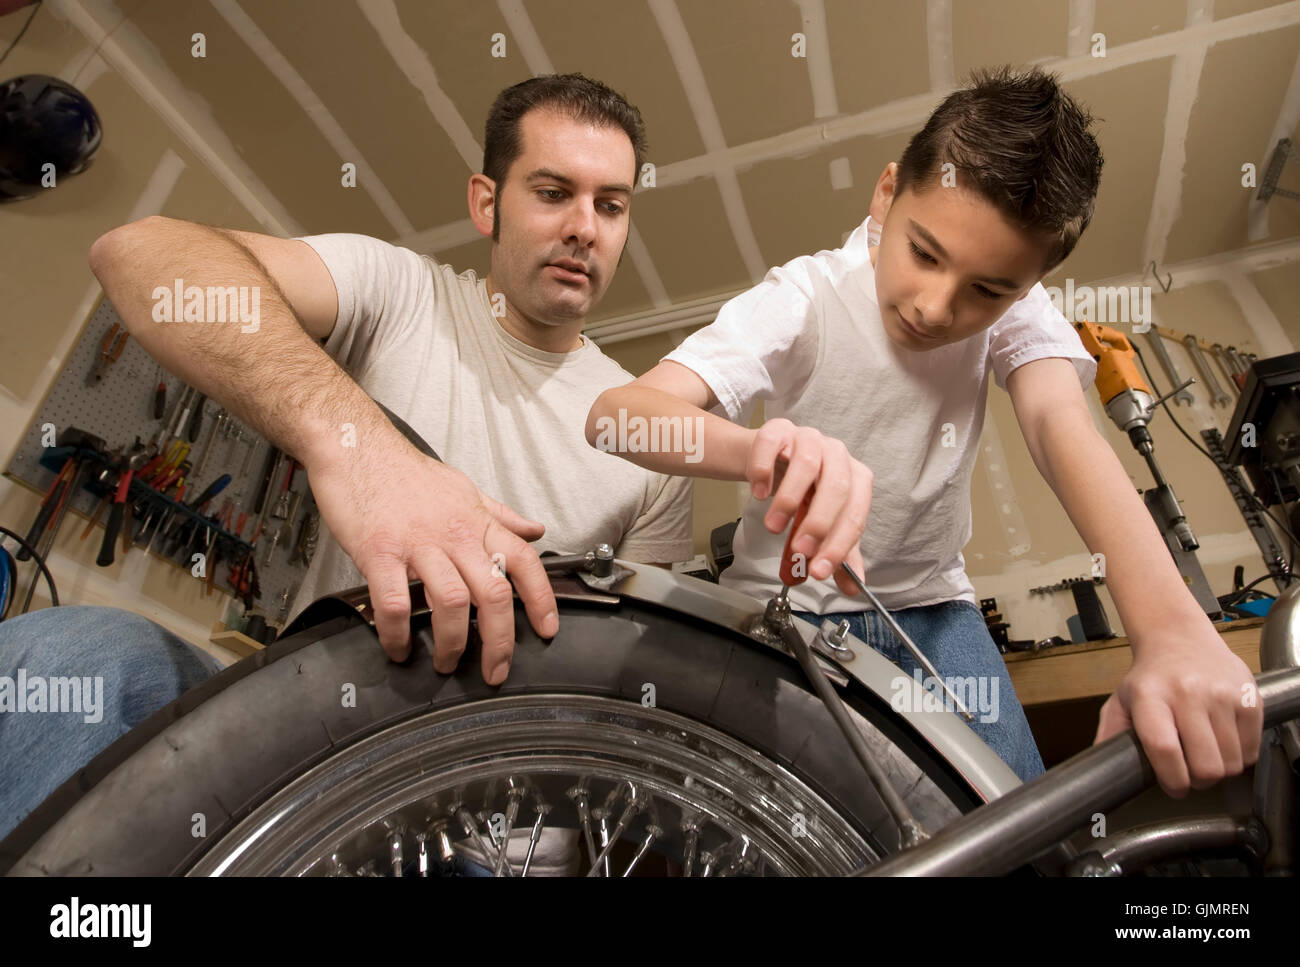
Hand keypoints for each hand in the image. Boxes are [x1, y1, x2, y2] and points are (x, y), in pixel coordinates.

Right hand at [306, 420, 557, 683]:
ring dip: (452, 643)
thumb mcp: (464, 489)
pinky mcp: (379, 552)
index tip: (546, 630)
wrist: (357, 448)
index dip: (542, 599)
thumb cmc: (407, 473)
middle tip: (495, 671)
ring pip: (451, 603)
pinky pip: (395, 602)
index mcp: (476, 522)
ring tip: (446, 663)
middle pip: (493, 593)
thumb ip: (501, 516)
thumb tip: (536, 530)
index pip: (524, 561)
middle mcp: (454, 535)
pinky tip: (398, 647)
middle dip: (499, 640)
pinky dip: (398, 633)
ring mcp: (417, 544)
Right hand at [746, 418, 871, 596]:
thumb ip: (838, 553)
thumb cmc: (804, 492)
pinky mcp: (778, 430)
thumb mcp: (823, 522)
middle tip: (799, 551)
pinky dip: (764, 469)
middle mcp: (837, 454)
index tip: (819, 570)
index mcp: (856, 478)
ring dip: (789, 499)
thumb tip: (853, 587)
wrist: (773, 460)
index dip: (839, 544)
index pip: (856, 512)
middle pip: (837, 486)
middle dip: (819, 523)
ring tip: (774, 527)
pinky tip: (759, 492)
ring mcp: (808, 438)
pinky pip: (772, 444)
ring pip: (807, 464)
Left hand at [1094, 620, 1262, 797]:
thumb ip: (1109, 736)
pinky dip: (1241, 756)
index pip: (1164, 748)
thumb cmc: (1151, 677)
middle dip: (1198, 781)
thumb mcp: (1120, 701)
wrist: (1181, 639)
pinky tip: (1224, 742)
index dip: (1172, 779)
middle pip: (1205, 765)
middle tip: (1191, 773)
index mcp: (1150, 696)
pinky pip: (1252, 750)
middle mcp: (1188, 692)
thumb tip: (1103, 771)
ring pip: (1231, 763)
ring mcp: (1222, 694)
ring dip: (1220, 770)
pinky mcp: (1250, 697)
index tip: (1173, 787)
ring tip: (1206, 755)